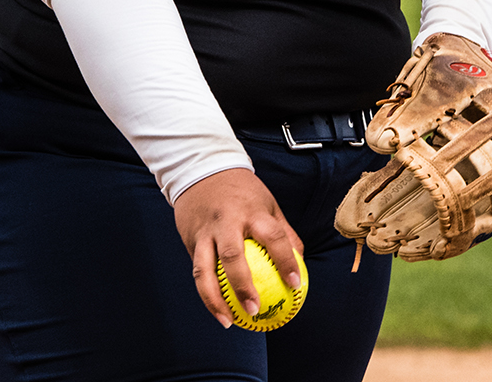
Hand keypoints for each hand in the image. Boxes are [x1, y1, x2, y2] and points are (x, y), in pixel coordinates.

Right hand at [171, 167, 303, 328]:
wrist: (201, 170)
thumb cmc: (242, 192)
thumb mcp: (267, 204)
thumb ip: (283, 231)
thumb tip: (301, 261)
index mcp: (252, 211)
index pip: (273, 237)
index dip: (285, 261)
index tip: (294, 284)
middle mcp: (226, 221)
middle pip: (232, 256)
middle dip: (243, 286)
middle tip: (255, 310)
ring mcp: (204, 231)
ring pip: (204, 269)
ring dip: (214, 299)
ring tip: (228, 321)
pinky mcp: (190, 239)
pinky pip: (197, 269)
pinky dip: (206, 292)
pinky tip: (217, 309)